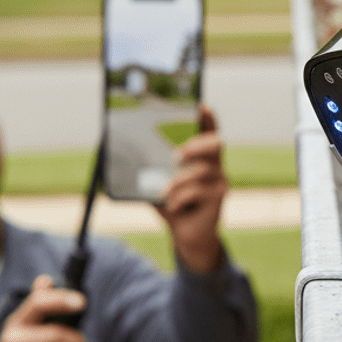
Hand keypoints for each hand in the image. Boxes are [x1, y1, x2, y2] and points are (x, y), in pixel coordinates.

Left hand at [160, 104, 226, 273]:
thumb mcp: (156, 185)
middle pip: (216, 144)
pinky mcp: (219, 197)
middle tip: (176, 154)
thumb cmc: (172, 204)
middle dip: (196, 145)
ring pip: (202, 170)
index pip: (208, 132)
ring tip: (165, 191)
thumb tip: (121, 157)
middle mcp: (215, 165)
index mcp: (201, 157)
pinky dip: (181, 198)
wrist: (187, 235)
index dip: (208, 119)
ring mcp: (220, 181)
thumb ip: (147, 171)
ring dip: (179, 181)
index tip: (201, 106)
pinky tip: (173, 206)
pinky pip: (199, 191)